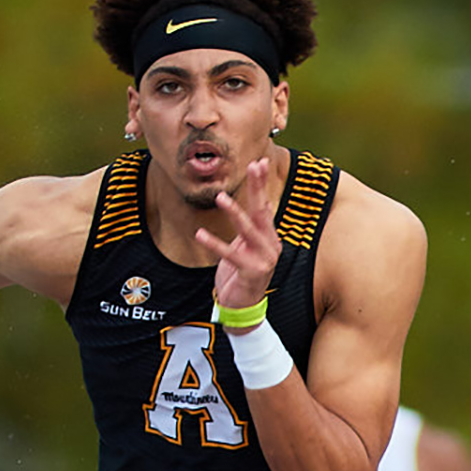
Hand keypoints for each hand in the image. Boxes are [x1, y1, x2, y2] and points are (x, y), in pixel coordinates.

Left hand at [196, 158, 281, 313]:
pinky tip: (200, 233)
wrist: (243, 308)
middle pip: (262, 212)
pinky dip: (213, 243)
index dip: (262, 185)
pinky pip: (229, 254)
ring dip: (233, 212)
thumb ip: (248, 231)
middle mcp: (270, 246)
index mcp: (269, 238)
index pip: (265, 206)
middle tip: (254, 166)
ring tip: (219, 197)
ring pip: (247, 230)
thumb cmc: (241, 276)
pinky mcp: (250, 272)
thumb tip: (247, 209)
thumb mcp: (245, 249)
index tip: (260, 162)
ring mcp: (263, 260)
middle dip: (257, 187)